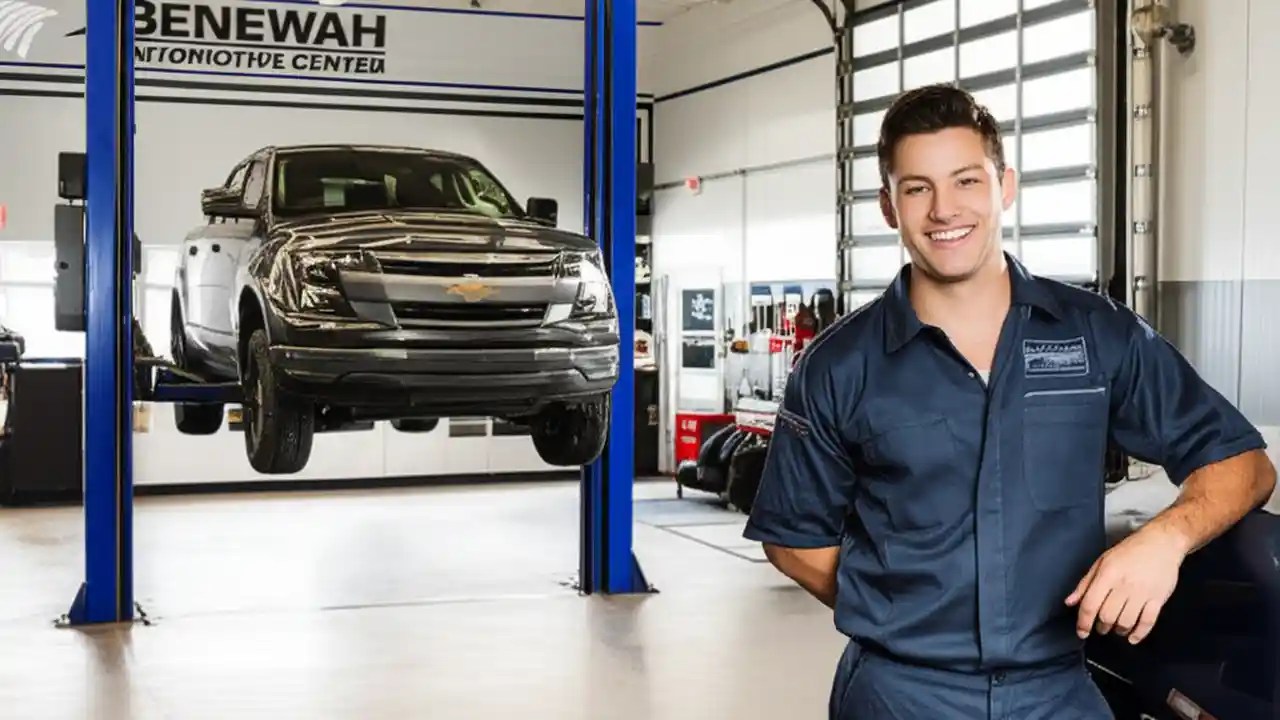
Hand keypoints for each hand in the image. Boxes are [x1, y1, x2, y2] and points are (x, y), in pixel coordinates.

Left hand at [1065, 525, 1189, 643]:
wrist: (1161, 543)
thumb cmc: (1130, 551)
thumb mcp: (1102, 561)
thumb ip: (1085, 584)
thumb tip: (1070, 602)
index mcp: (1108, 575)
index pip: (1091, 604)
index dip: (1083, 622)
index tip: (1081, 632)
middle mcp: (1124, 585)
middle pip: (1108, 616)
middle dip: (1101, 626)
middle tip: (1100, 627)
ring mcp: (1143, 593)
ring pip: (1126, 622)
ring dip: (1118, 630)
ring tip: (1116, 628)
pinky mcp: (1159, 599)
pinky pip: (1148, 622)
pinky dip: (1139, 633)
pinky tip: (1132, 637)